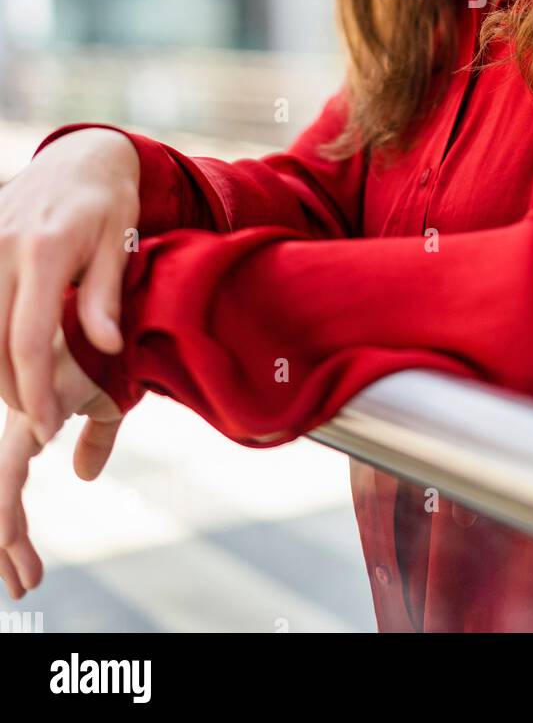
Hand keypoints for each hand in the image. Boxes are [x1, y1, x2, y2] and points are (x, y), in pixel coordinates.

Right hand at [0, 127, 139, 443]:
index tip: (49, 427)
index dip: (35, 390)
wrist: (80, 156)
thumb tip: (106, 348)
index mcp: (46, 250)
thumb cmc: (109, 202)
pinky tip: (12, 363)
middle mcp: (3, 247)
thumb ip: (104, 296)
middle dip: (14, 390)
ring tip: (29, 396)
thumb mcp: (119, 242)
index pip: (30, 338)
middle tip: (43, 423)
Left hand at [0, 325, 122, 599]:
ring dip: (5, 543)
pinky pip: (7, 478)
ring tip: (23, 582)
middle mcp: (21, 420)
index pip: (9, 483)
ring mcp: (24, 420)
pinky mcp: (34, 420)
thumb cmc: (126, 356)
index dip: (14, 532)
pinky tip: (11, 544)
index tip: (26, 569)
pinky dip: (7, 517)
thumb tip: (83, 475)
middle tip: (21, 585)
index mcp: (34, 418)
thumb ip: (95, 440)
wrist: (139, 327)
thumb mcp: (109, 407)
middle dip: (4, 546)